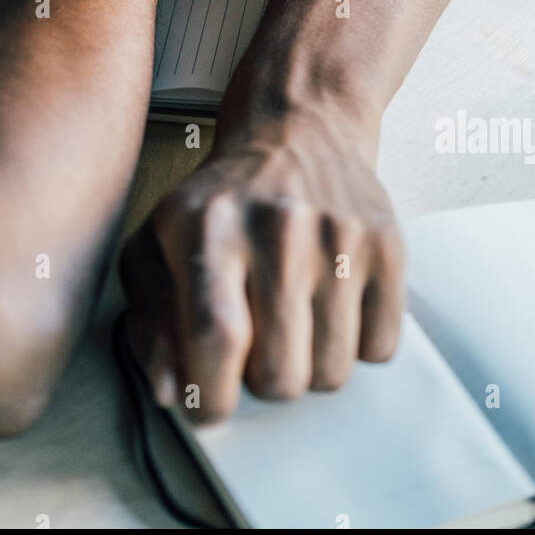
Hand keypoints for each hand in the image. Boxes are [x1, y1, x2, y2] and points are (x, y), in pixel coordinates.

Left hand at [120, 108, 403, 421]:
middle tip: (257, 346)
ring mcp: (337, 233)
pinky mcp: (385, 242)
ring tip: (293, 320)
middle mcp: (276, 225)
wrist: (296, 129)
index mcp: (208, 225)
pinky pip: (379, 346)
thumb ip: (149, 322)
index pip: (215, 338)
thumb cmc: (219, 201)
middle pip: (280, 372)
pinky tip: (329, 303)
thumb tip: (169, 392)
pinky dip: (355, 344)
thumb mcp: (156, 246)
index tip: (210, 406)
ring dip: (310, 366)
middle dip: (262, 383)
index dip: (211, 396)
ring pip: (332, 371)